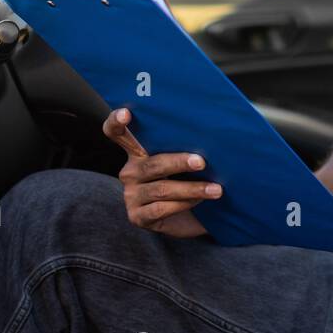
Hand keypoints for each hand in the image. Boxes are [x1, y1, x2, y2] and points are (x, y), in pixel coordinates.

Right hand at [103, 107, 220, 237]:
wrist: (188, 218)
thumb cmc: (187, 180)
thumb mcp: (183, 161)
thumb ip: (184, 147)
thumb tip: (211, 135)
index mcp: (137, 151)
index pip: (117, 133)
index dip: (116, 121)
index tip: (126, 114)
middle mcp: (130, 171)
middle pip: (153, 164)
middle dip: (180, 163)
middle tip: (202, 162)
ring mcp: (131, 195)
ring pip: (162, 189)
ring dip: (192, 189)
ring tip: (215, 189)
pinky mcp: (137, 216)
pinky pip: (161, 208)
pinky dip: (184, 204)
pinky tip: (200, 201)